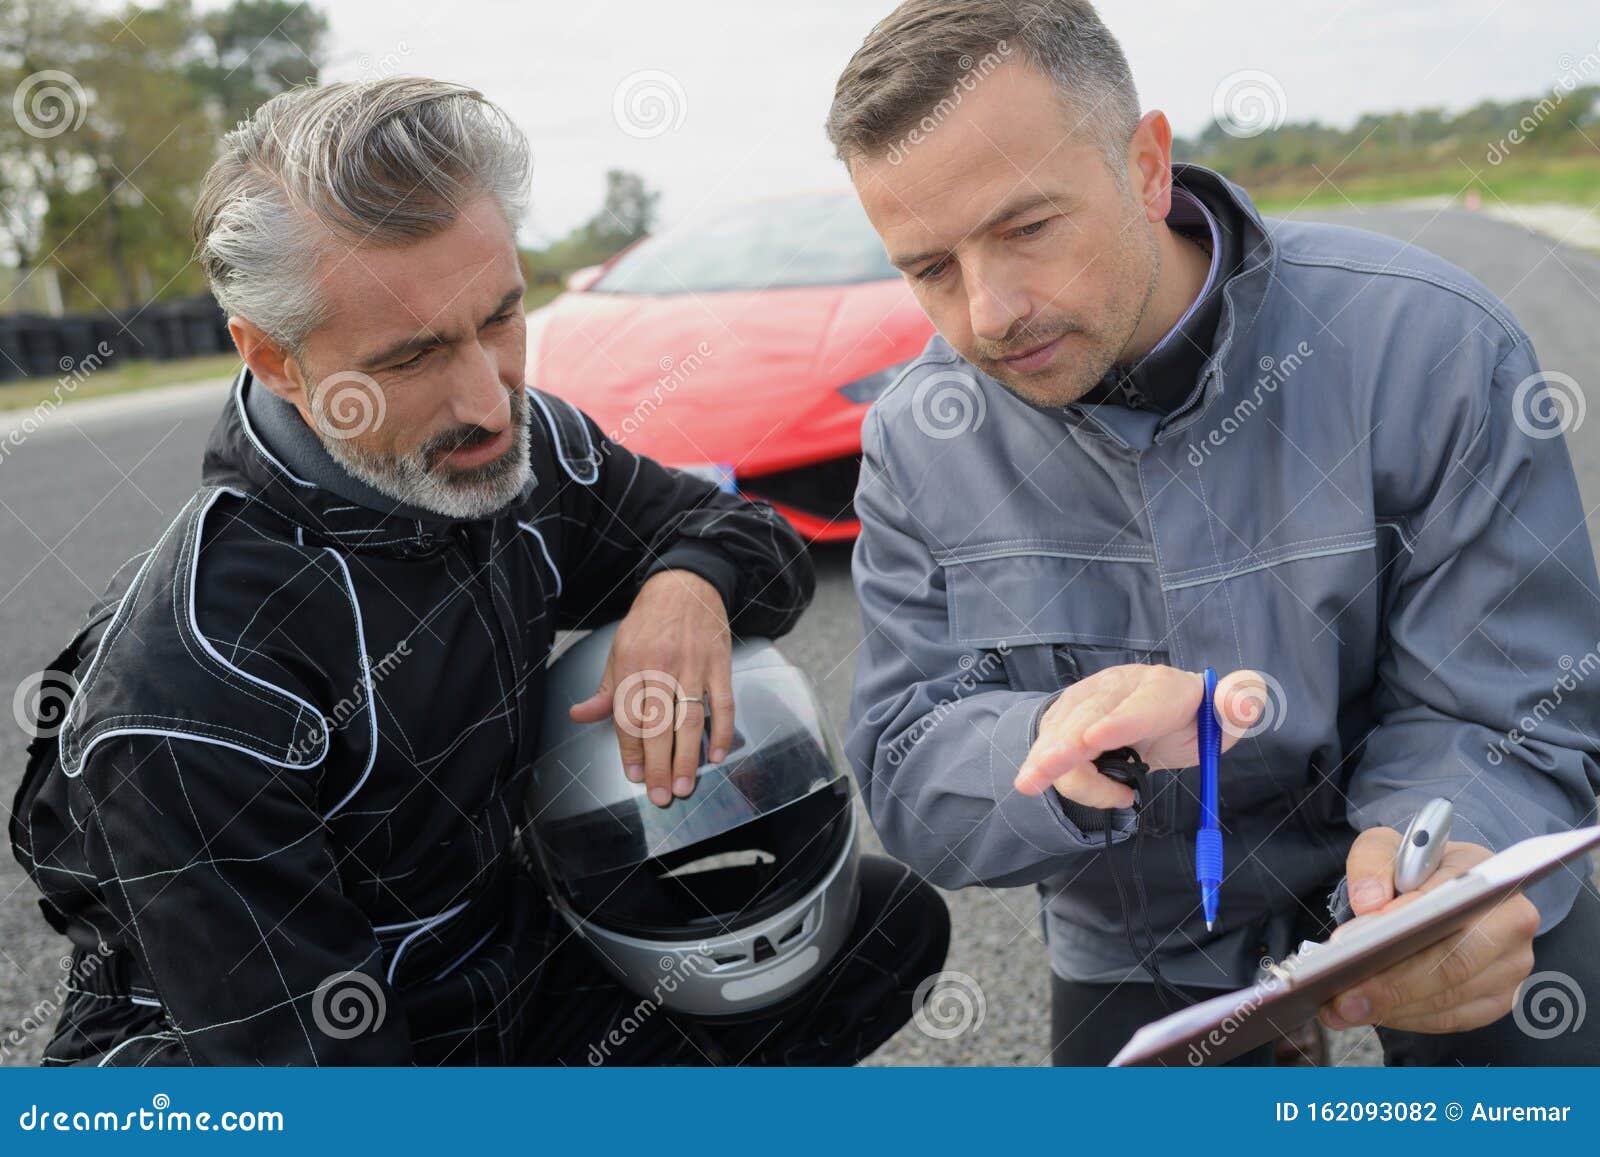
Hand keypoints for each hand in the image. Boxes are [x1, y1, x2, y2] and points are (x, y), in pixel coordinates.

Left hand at [568, 570, 734, 807]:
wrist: (685, 585)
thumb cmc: (649, 623)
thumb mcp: (619, 651)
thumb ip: (605, 690)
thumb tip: (579, 715)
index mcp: (631, 664)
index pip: (629, 717)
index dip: (632, 751)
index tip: (637, 777)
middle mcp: (661, 666)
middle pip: (658, 724)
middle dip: (659, 765)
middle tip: (661, 796)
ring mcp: (693, 665)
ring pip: (690, 720)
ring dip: (688, 757)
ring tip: (685, 785)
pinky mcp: (719, 664)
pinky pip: (723, 703)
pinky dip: (721, 731)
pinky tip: (716, 755)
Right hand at [1012, 664, 1266, 807]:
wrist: (1162, 710)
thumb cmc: (1193, 720)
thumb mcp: (1224, 721)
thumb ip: (1239, 707)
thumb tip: (1241, 700)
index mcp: (1164, 687)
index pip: (1139, 705)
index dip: (1117, 723)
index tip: (1093, 740)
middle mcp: (1119, 685)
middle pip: (1085, 719)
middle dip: (1060, 751)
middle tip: (1033, 782)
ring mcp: (1087, 696)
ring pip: (1061, 736)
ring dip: (1059, 770)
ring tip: (1113, 800)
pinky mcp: (1065, 711)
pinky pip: (1050, 744)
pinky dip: (1060, 774)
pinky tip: (1095, 791)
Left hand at [1320, 830, 1539, 1032]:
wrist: (1440, 889)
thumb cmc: (1415, 869)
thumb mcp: (1385, 847)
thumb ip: (1373, 863)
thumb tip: (1369, 903)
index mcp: (1487, 876)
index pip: (1444, 908)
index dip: (1399, 929)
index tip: (1353, 947)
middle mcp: (1511, 922)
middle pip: (1453, 964)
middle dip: (1392, 985)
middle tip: (1342, 997)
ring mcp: (1511, 965)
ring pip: (1450, 997)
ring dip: (1393, 1008)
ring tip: (1343, 1009)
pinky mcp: (1499, 998)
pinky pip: (1452, 1017)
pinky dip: (1408, 1018)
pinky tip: (1373, 1013)